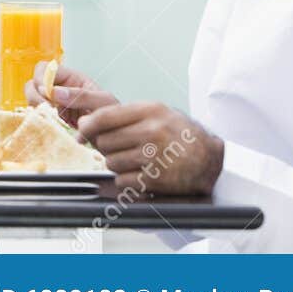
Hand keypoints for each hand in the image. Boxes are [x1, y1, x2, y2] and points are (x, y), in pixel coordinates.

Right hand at [26, 62, 118, 126]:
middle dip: (35, 97)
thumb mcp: (103, 102)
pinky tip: (53, 127)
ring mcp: (55, 104)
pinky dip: (41, 121)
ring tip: (53, 120)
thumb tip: (53, 92)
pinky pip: (38, 116)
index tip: (47, 95)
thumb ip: (81, 95)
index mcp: (70, 78)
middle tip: (48, 110)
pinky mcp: (54, 119)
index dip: (41, 79)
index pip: (44, 68)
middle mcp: (59, 88)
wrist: (116, 137)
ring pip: (32, 100)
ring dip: (38, 109)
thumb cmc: (113, 115)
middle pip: (33, 83)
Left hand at [77, 101, 224, 195]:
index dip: (87, 125)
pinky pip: (122, 180)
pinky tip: (140, 172)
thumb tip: (85, 123)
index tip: (81, 131)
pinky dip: (125, 179)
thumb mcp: (157, 112)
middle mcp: (152, 132)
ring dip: (116, 163)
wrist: (211, 160)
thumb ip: (122, 114)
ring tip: (132, 159)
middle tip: (115, 147)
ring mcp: (154, 156)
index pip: (104, 117)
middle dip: (103, 146)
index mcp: (150, 111)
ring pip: (111, 162)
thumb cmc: (180, 134)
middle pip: (104, 141)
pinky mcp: (156, 179)